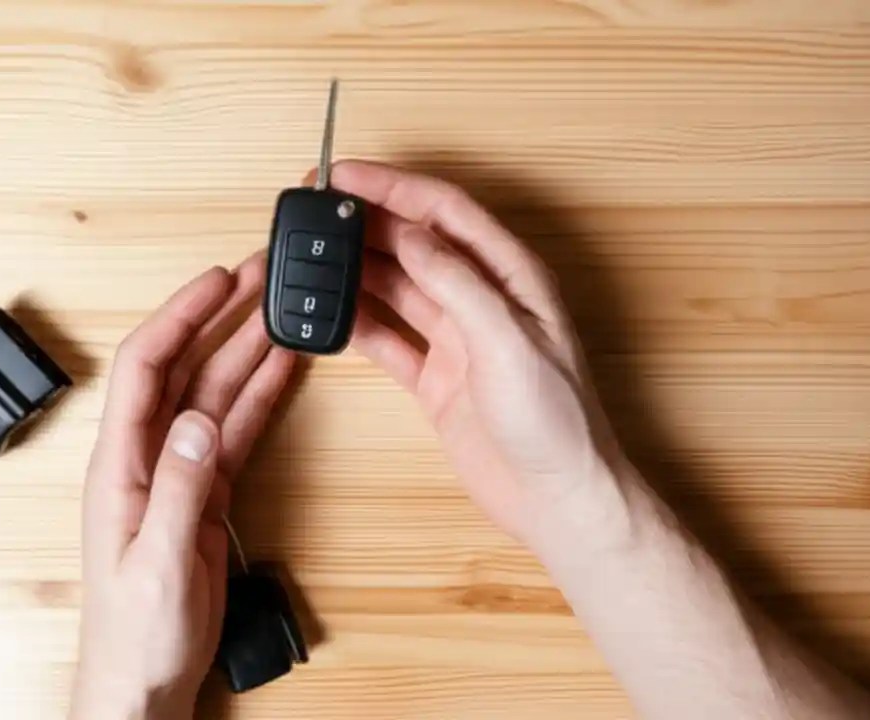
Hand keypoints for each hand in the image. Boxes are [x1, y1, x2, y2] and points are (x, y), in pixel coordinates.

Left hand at [72, 257, 294, 719]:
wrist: (143, 679)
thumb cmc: (135, 632)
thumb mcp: (157, 561)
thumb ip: (180, 488)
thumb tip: (200, 421)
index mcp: (120, 463)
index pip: (145, 368)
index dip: (179, 317)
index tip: (216, 281)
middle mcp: (146, 455)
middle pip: (184, 367)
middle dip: (220, 316)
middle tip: (259, 275)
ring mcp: (178, 469)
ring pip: (215, 392)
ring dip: (247, 349)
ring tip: (282, 309)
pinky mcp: (206, 490)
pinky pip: (236, 430)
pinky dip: (261, 397)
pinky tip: (282, 369)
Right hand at [332, 161, 622, 540]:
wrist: (558, 500)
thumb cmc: (557, 423)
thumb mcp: (508, 340)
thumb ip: (457, 284)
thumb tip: (410, 235)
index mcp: (511, 277)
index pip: (444, 211)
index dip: (392, 187)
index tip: (343, 175)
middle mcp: (482, 300)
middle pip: (414, 242)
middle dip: (365, 219)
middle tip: (315, 206)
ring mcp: (457, 339)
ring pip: (397, 286)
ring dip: (356, 267)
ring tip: (311, 252)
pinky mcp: (437, 378)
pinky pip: (388, 338)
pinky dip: (358, 324)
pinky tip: (330, 313)